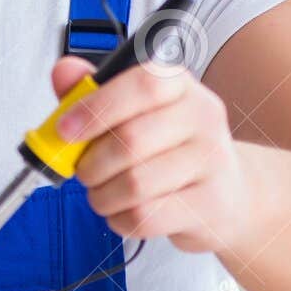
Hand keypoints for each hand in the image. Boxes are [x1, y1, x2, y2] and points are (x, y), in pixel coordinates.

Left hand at [50, 56, 250, 254]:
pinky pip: (146, 217)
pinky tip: (123, 211)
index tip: (64, 129)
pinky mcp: (211, 206)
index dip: (97, 107)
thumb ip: (93, 90)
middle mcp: (202, 117)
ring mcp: (212, 162)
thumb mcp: (133, 111)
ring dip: (102, 195)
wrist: (226, 193)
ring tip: (101, 193)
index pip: (143, 85)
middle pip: (131, 140)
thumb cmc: (168, 147)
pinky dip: (120, 219)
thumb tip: (64, 72)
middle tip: (82, 171)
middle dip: (91, 163)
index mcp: (179, 85)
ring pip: (135, 184)